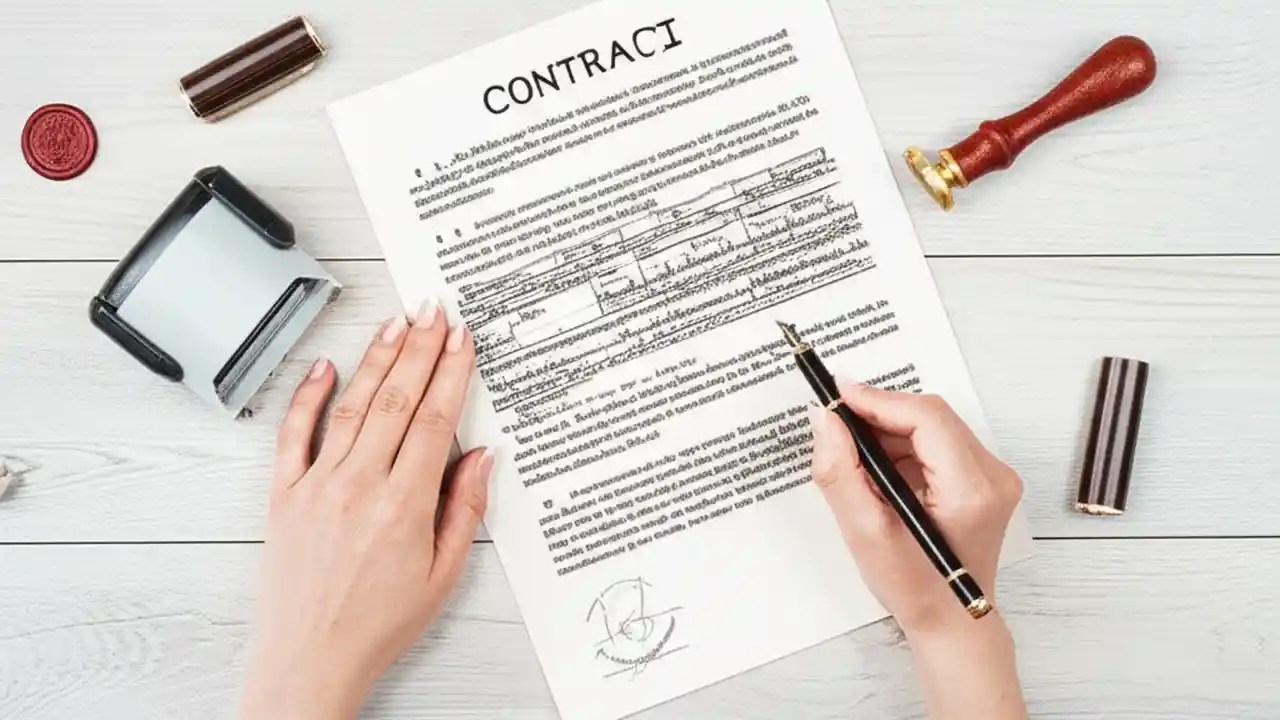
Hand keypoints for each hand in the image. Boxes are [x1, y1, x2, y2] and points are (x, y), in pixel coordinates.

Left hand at [240, 301, 492, 719]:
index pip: (435, 420)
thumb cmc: (378, 624)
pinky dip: (309, 395)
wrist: (310, 659)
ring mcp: (318, 485)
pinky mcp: (284, 494)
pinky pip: (294, 433)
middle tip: (434, 311)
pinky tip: (327, 365)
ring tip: (396, 324)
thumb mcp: (443, 576)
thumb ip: (464, 510)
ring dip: (377, 359)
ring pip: (353, 405)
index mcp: (404, 505)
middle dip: (420, 349)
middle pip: (397, 399)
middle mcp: (360, 485)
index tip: (462, 339)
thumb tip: (481, 456)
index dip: (451, 372)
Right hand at [808, 381, 1021, 634]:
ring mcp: (993, 476)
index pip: (925, 418)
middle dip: (880, 414)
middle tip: (836, 423)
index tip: (837, 396)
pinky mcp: (983, 479)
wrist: (951, 621)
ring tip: (854, 457)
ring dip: (889, 432)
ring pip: (932, 426)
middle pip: (930, 416)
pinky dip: (903, 447)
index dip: (878, 400)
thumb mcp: (865, 532)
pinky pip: (938, 443)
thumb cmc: (914, 588)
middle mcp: (993, 476)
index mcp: (971, 490)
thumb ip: (841, 472)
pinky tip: (879, 470)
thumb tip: (825, 420)